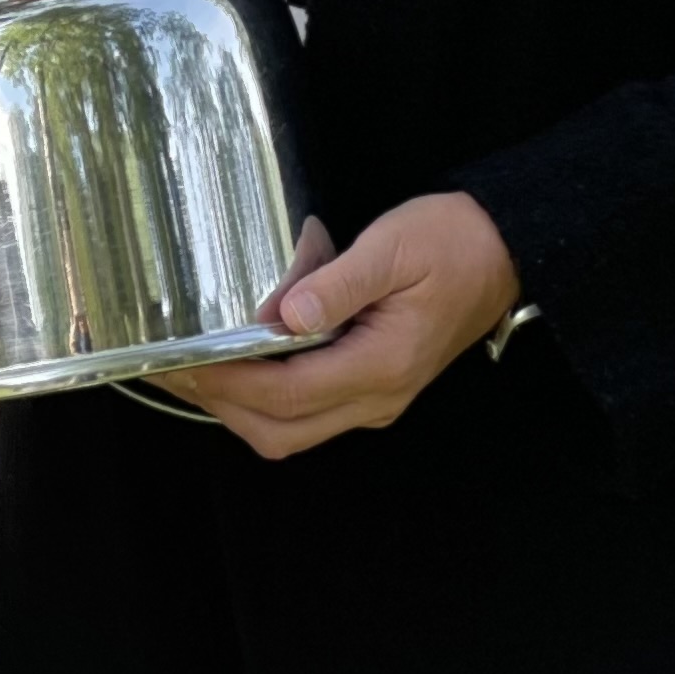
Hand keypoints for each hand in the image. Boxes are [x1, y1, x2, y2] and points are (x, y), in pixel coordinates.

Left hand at [160, 193, 524, 461]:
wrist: (503, 253)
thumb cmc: (450, 242)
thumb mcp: (393, 248)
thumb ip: (339, 285)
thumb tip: (284, 314)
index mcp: (383, 365)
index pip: (288, 394)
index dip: (229, 383)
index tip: (182, 361)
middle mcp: (379, 396)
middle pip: (283, 431)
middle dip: (223, 406)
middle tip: (171, 370)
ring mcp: (378, 398)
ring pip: (293, 430)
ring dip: (240, 408)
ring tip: (193, 368)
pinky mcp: (373, 387)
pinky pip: (308, 413)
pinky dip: (265, 399)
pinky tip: (238, 365)